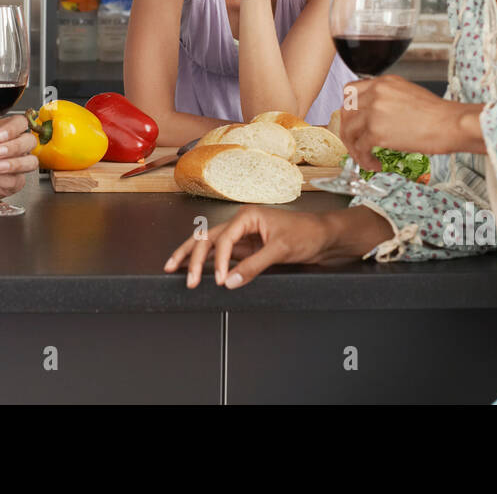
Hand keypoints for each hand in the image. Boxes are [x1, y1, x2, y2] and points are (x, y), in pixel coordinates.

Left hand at [0, 114, 38, 200]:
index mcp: (4, 131)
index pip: (20, 123)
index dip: (14, 128)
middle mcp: (13, 147)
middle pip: (30, 141)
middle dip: (15, 147)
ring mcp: (15, 165)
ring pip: (31, 162)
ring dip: (15, 164)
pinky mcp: (12, 182)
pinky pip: (17, 182)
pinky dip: (3, 181)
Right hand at [163, 207, 333, 288]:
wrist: (324, 237)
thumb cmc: (307, 234)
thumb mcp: (281, 249)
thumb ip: (255, 266)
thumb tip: (231, 282)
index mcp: (247, 216)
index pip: (224, 239)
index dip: (220, 261)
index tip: (221, 280)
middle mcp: (241, 223)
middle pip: (209, 239)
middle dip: (193, 257)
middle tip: (187, 278)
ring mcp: (242, 236)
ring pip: (210, 244)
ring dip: (192, 256)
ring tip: (172, 267)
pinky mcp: (246, 248)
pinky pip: (222, 255)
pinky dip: (208, 262)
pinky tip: (196, 269)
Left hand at [340, 75, 475, 164]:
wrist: (452, 124)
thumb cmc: (438, 114)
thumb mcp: (408, 94)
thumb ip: (387, 99)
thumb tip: (375, 116)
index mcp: (383, 82)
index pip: (350, 91)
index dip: (349, 109)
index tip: (352, 121)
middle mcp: (375, 93)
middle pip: (345, 111)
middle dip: (348, 129)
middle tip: (355, 143)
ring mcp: (374, 112)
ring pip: (348, 131)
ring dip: (354, 147)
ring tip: (365, 158)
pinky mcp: (377, 132)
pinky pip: (360, 148)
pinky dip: (364, 159)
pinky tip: (375, 164)